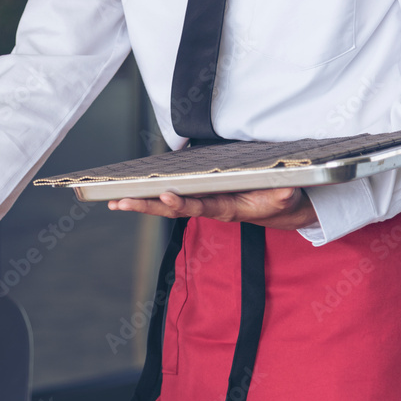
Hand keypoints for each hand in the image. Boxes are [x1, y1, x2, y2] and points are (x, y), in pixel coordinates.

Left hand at [108, 188, 316, 229]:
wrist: (278, 208)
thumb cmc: (278, 201)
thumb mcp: (286, 199)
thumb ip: (283, 197)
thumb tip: (285, 193)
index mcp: (226, 208)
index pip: (200, 207)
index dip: (183, 203)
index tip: (166, 195)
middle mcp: (208, 207)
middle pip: (172, 209)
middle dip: (146, 207)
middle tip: (119, 203)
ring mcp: (202, 202)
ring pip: (167, 204)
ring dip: (141, 203)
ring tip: (114, 202)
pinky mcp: (200, 194)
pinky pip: (172, 195)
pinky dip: (152, 195)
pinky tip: (132, 192)